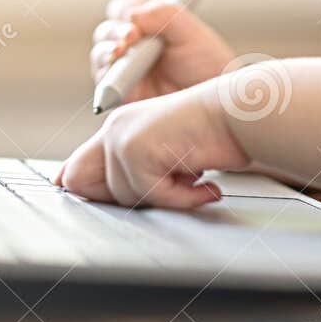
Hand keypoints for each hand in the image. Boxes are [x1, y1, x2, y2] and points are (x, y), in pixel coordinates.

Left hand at [56, 85, 250, 207]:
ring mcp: (122, 136)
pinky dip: (184, 197)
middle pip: (97, 191)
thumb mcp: (169, 161)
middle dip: (138, 199)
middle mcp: (115, 128)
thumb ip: (138, 176)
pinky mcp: (135, 148)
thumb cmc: (217, 137)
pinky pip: (152, 194)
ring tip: (199, 181)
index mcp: (119, 128)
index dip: (87, 194)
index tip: (112, 206)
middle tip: (176, 189)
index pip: (76, 171)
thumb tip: (104, 205)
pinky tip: (207, 185)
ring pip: (127, 197)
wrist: (244, 115)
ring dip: (169, 198)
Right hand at [89, 0, 236, 103]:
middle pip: (106, 32)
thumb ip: (164, 14)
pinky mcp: (122, 97)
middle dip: (113, 32)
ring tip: (119, 53)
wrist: (219, 103)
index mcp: (148, 27)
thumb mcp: (191, 32)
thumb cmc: (208, 66)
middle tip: (130, 37)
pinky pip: (104, 87)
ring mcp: (125, 72)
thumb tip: (131, 14)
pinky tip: (117, 79)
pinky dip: (106, 80)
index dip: (123, 12)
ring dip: (105, 52)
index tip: (135, 21)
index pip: (123, 11)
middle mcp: (133, 48)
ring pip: (100, 56)